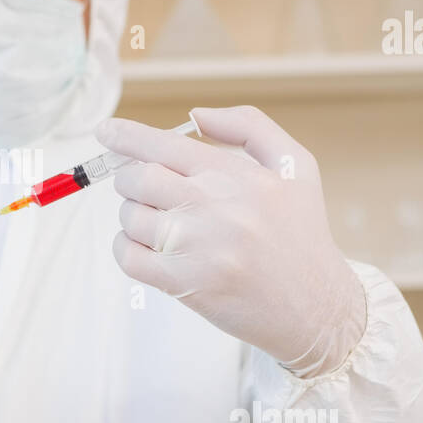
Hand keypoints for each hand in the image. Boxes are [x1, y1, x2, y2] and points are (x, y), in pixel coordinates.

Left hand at [95, 106, 365, 377]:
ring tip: (161, 223)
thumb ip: (248, 127)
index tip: (105, 131)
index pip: (163, 144)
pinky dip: (127, 248)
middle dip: (130, 178)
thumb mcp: (295, 166)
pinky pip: (128, 256)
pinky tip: (150, 248)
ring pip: (130, 216)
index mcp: (236, 174)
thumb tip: (195, 115)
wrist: (318, 308)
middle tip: (143, 188)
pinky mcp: (183, 284)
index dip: (126, 135)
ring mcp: (196, 247)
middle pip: (137, 178)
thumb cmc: (302, 234)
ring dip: (133, 216)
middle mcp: (214, 206)